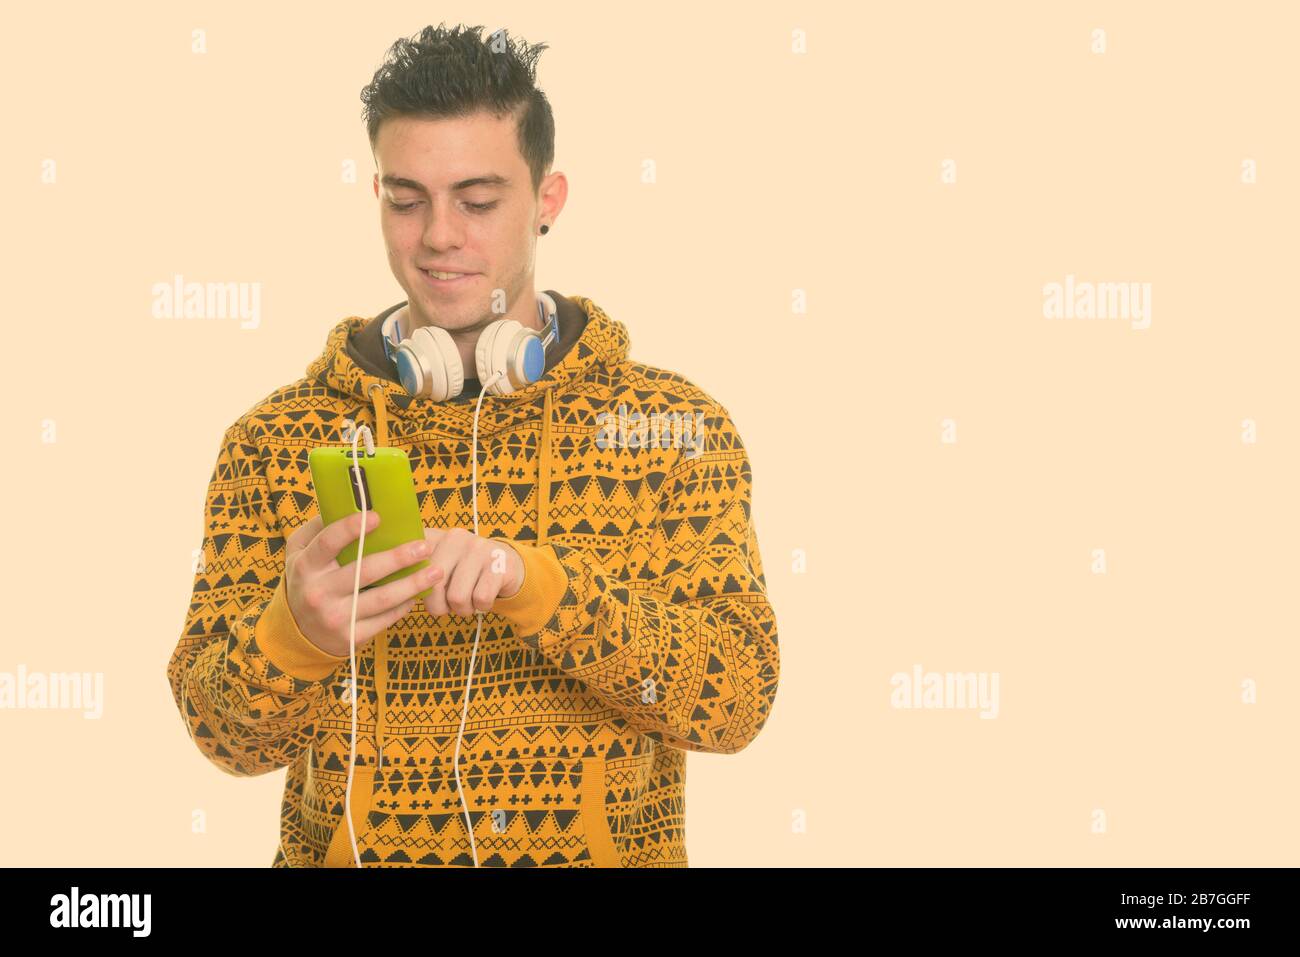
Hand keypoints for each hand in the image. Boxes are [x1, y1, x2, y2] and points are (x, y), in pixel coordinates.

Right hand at [284, 511, 443, 656]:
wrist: (299, 632)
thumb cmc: (307, 580)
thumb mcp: (299, 552)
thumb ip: (317, 528)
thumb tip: (347, 504)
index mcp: (305, 566)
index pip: (328, 543)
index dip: (351, 529)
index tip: (377, 517)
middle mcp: (318, 593)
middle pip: (365, 571)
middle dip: (398, 558)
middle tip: (424, 546)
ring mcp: (336, 617)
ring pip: (382, 598)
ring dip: (413, 584)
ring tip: (436, 571)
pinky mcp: (351, 638)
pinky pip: (385, 618)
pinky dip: (405, 605)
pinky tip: (419, 592)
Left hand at [420, 527, 524, 616]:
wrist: (507, 563)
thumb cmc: (465, 572)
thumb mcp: (440, 565)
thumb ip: (417, 572)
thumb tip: (404, 596)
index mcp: (433, 538)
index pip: (410, 565)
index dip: (413, 588)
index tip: (422, 593)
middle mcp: (453, 537)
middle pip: (432, 587)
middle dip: (440, 606)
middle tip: (449, 605)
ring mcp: (478, 548)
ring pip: (457, 597)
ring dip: (463, 609)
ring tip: (469, 601)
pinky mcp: (499, 563)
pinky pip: (481, 598)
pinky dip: (482, 607)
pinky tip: (484, 597)